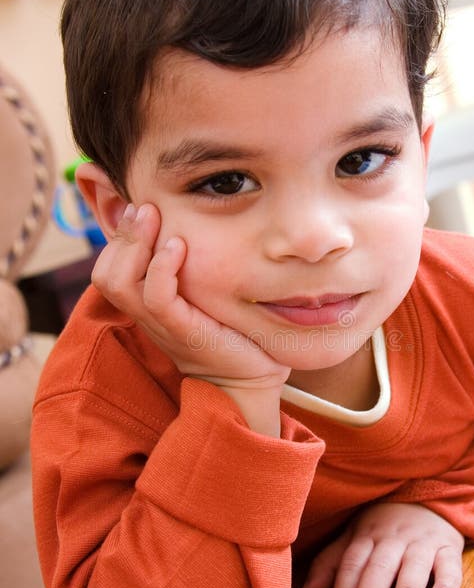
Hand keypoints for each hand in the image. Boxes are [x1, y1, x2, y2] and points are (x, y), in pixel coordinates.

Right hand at [92, 202, 289, 389]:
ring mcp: (162, 326)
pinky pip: (156, 298)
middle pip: (105, 274)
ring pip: (119, 283)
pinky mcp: (184, 332)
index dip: (118, 238)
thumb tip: (193, 229)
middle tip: (144, 206)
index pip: (110, 269)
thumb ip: (191, 271)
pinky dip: (161, 268)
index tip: (140, 208)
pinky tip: (176, 245)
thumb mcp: (206, 295)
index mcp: (148, 307)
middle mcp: (147, 316)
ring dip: (134, 243)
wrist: (252, 380)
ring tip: (153, 217)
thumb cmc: (234, 334)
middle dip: (121, 235)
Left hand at [300, 502, 463, 587]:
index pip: (351, 567)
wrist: (429, 494)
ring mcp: (423, 542)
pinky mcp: (449, 546)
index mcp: (367, 536)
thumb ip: (331, 564)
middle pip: (377, 571)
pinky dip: (447, 584)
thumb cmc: (386, 525)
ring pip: (413, 569)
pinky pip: (451, 565)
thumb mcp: (355, 537)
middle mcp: (393, 539)